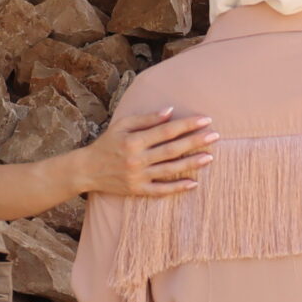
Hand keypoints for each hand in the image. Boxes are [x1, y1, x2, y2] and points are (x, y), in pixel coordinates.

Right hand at [82, 107, 215, 197]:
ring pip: (170, 170)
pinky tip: (194, 183)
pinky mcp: (137, 190)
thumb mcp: (122, 125)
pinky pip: (161, 190)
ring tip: (210, 157)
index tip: (206, 120)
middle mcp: (137, 159)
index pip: (167, 131)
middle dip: (195, 142)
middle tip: (215, 136)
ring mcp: (138, 177)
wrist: (87, 170)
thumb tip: (170, 111)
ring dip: (191, 164)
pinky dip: (177, 188)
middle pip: (172, 150)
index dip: (188, 125)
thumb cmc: (107, 144)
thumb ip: (146, 119)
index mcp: (134, 140)